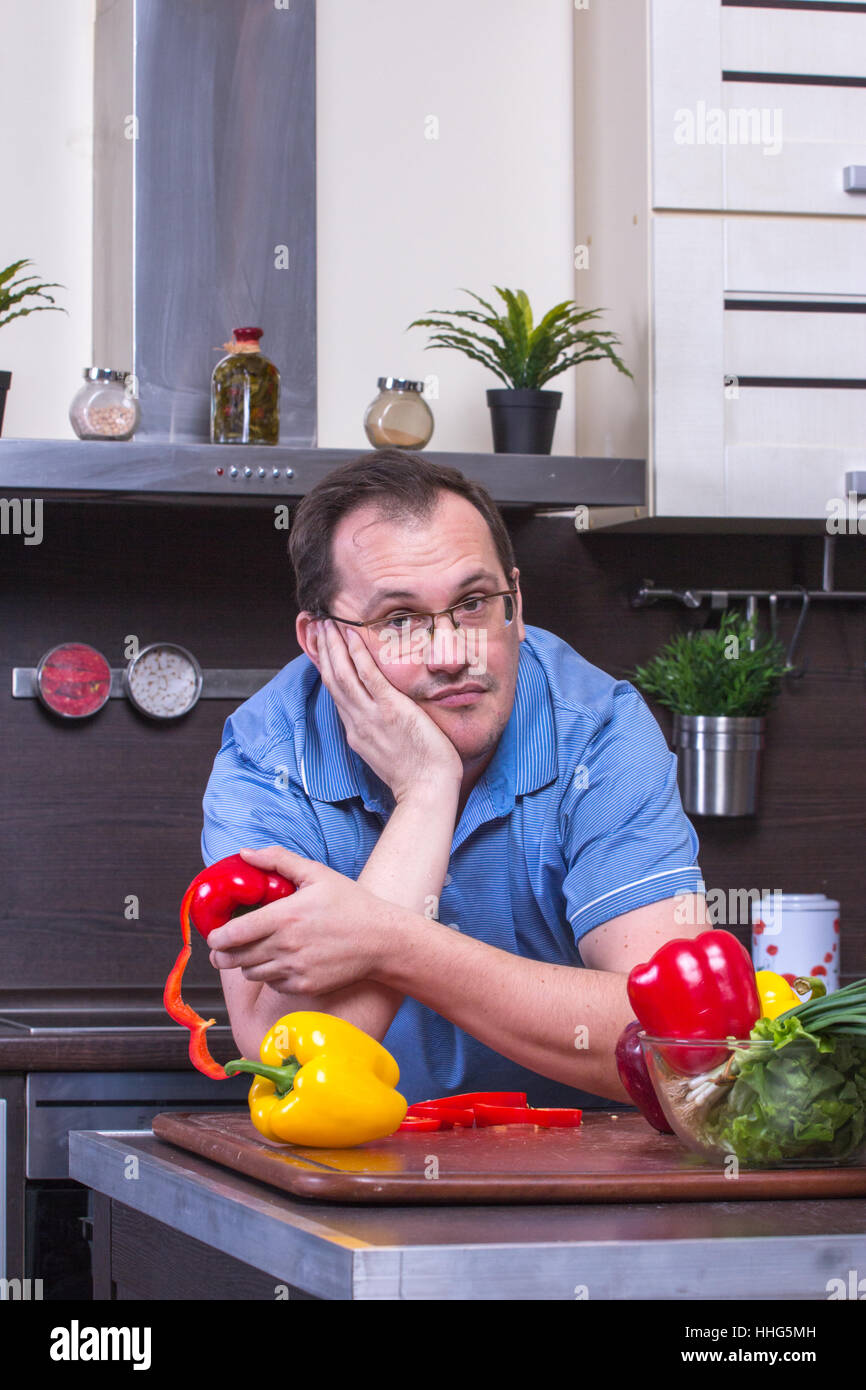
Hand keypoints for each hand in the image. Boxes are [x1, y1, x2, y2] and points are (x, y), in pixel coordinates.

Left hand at [206, 845, 394, 994]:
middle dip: (223, 954)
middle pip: (235, 959)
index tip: (214, 935)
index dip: (216, 937)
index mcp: (284, 917)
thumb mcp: (316, 873)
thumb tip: (245, 854)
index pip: (233, 934)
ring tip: (255, 951)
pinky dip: (270, 975)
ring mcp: (295, 970)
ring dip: (247, 964)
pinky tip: (281, 961)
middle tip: (222, 949)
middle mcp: (286, 946)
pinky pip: (273, 984)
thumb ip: (278, 860)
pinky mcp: (304, 986)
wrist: (381, 940)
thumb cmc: (351, 904)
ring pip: (251, 973)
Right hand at [316, 618, 462, 803]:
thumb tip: (383, 721)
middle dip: (324, 651)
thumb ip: (380, 733)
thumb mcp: (388, 753)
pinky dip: (357, 654)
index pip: (336, 694)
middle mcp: (357, 723)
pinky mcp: (390, 710)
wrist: (427, 791)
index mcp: (357, 733)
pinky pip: (368, 676)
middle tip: (318, 626)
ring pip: (343, 675)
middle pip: (333, 680)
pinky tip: (352, 635)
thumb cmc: (417, 777)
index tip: (322, 649)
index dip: (327, 668)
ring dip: (334, 646)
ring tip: (329, 623)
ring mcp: (371, 716)